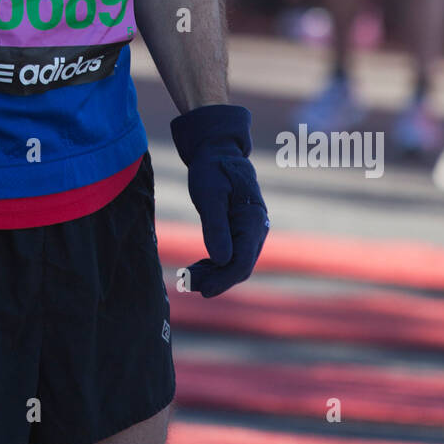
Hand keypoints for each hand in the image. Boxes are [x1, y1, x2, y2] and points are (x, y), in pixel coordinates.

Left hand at [171, 104, 268, 297]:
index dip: (224, 280)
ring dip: (213, 274)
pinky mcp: (240, 231)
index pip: (242, 261)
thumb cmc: (212, 169)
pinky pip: (231, 255)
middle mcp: (257, 229)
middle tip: (187, 284)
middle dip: (215, 280)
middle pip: (240, 266)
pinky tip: (196, 268)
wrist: (218, 152)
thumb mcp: (209, 194)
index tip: (204, 291)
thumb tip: (221, 260)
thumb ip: (215, 226)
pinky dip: (214, 265)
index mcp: (253, 220)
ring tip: (187, 277)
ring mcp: (250, 231)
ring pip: (235, 264)